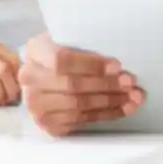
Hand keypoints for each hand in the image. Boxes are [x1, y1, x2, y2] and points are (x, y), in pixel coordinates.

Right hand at [18, 32, 143, 136]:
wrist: (45, 75)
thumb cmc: (64, 53)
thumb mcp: (69, 40)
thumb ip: (85, 45)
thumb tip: (117, 64)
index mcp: (35, 51)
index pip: (61, 60)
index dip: (91, 65)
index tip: (117, 66)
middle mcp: (29, 79)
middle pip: (72, 85)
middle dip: (106, 85)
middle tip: (130, 82)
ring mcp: (36, 105)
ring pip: (78, 106)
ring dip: (110, 102)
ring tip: (133, 97)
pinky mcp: (48, 124)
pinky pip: (80, 121)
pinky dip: (105, 115)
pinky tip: (123, 108)